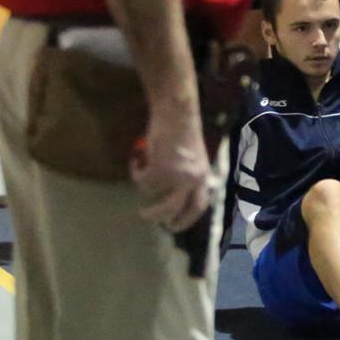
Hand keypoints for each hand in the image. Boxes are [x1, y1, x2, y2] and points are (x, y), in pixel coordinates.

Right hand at [131, 115, 212, 233]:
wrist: (178, 113)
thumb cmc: (183, 131)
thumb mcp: (193, 158)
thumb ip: (188, 176)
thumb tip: (174, 193)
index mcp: (203, 177)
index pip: (199, 206)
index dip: (186, 219)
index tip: (174, 226)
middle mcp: (193, 180)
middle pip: (175, 209)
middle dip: (160, 218)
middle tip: (147, 218)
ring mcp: (177, 176)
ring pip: (154, 196)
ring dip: (144, 191)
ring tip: (138, 182)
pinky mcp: (160, 169)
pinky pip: (143, 180)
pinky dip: (136, 172)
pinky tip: (136, 160)